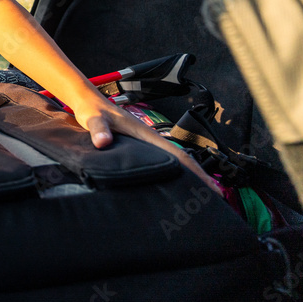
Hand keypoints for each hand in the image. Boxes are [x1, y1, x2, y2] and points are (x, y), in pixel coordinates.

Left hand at [72, 96, 222, 194]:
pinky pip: (159, 161)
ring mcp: (144, 142)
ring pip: (170, 161)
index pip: (176, 154)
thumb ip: (98, 129)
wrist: (88, 102)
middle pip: (179, 160)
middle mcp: (149, 139)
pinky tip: (172, 185)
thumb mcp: (94, 119)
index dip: (195, 170)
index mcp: (145, 134)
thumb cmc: (93, 110)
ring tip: (198, 197)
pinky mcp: (137, 146)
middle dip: (197, 177)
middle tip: (214, 199)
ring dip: (186, 176)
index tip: (212, 186)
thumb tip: (103, 142)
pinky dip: (170, 172)